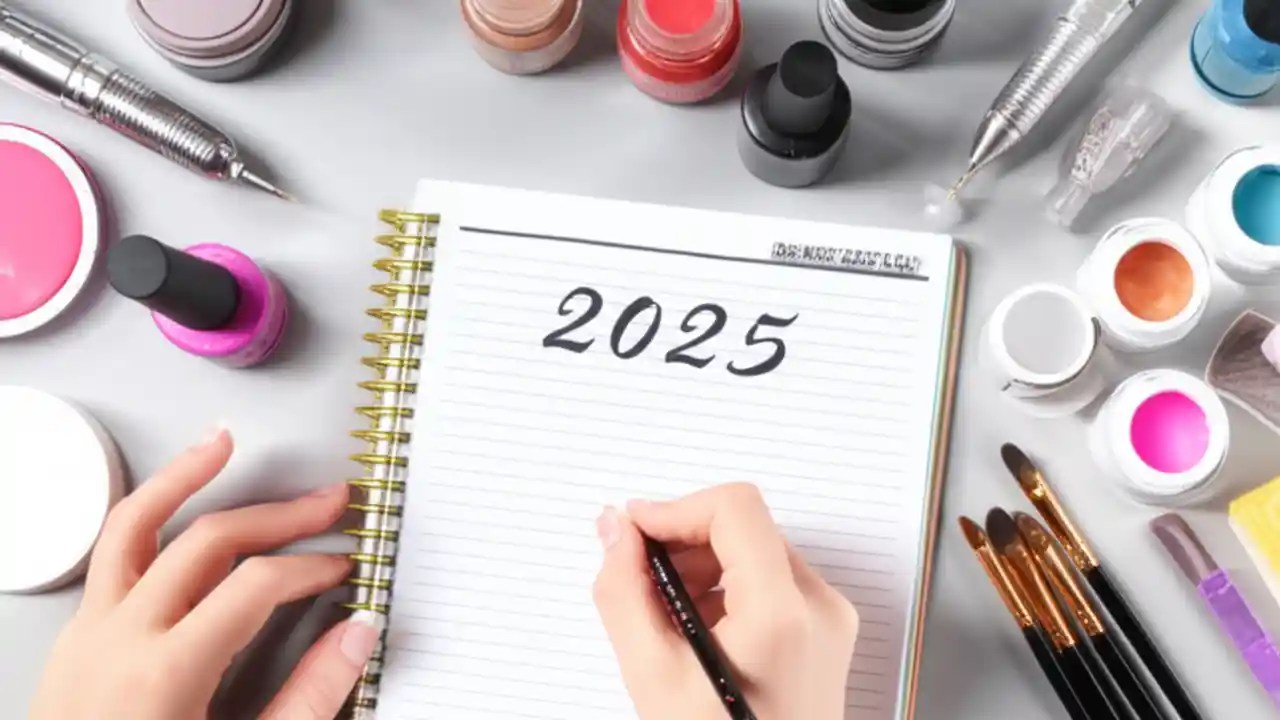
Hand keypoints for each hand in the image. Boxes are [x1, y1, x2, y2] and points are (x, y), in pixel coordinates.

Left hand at [30, 429, 380, 719]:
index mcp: (166, 671)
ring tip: (221, 443)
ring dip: (184, 478)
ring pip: (135, 527)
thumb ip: (308, 698)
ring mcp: (89, 632)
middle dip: (279, 516)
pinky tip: (168, 502)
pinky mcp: (75, 639)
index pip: (256, 586)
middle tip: (329, 502)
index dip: (312, 568)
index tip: (344, 569)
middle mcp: (120, 638)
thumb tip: (358, 635)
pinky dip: (141, 516)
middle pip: (210, 543)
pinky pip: (107, 557)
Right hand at [592, 483, 858, 719]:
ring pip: (756, 549)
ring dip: (702, 567)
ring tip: (668, 617)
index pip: (734, 508)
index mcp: (783, 612)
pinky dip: (727, 589)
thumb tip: (616, 531)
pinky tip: (698, 632)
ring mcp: (830, 619)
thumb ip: (624, 592)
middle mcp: (820, 606)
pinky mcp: (826, 632)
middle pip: (744, 526)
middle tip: (641, 580)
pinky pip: (772, 580)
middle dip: (683, 544)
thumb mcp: (653, 676)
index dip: (674, 510)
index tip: (635, 532)